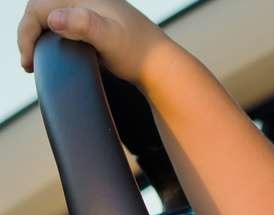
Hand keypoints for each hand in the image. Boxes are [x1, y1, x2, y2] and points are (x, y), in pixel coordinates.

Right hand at [17, 1, 172, 87]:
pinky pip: (63, 21)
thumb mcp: (110, 39)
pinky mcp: (93, 19)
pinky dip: (52, 35)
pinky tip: (52, 50)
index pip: (38, 8)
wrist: (160, 62)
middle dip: (29, 33)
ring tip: (34, 58)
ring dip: (38, 34)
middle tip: (27, 62)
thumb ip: (83, 24)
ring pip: (50, 14)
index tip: (27, 62)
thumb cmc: (137, 52)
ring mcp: (88, 6)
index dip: (26, 34)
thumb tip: (54, 19)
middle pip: (41, 8)